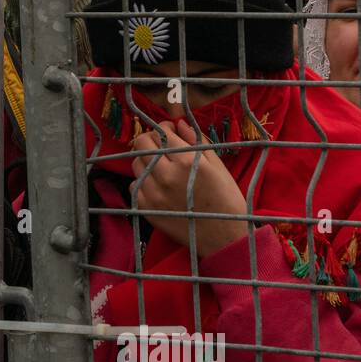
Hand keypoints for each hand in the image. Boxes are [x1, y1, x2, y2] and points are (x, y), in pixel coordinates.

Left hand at [129, 119, 249, 257]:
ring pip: (135, 163)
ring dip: (146, 160)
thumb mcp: (217, 165)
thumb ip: (196, 141)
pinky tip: (158, 185)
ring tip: (161, 167)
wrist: (223, 236)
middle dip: (151, 140)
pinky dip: (143, 181)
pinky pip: (134, 185)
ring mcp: (154, 193)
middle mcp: (167, 175)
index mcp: (187, 161)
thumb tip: (178, 124)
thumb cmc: (226, 199)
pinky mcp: (146, 208)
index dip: (164, 129)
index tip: (169, 133)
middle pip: (141, 144)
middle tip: (161, 147)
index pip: (161, 133)